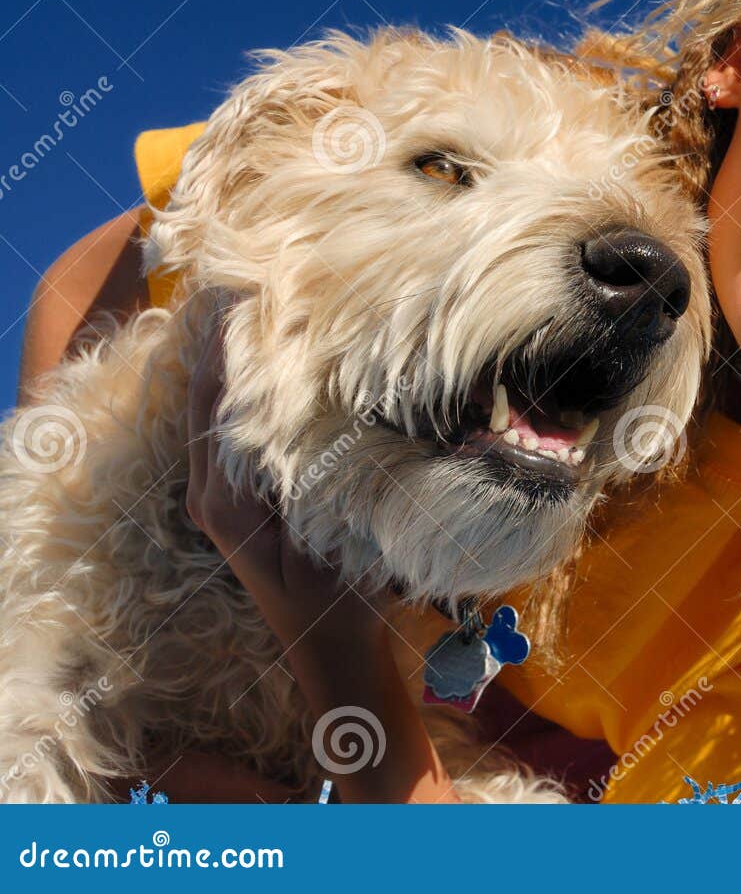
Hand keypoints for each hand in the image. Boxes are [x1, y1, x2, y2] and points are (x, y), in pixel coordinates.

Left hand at [184, 290, 381, 652]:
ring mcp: (215, 499)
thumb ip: (309, 481)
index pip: (217, 409)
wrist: (329, 647)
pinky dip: (237, 397)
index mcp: (225, 500)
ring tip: (251, 317)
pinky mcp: (230, 502)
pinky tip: (263, 371)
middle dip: (223, 349)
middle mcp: (207, 494)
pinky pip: (224, 436)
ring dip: (229, 369)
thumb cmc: (335, 598)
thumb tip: (307, 415)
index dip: (229, 355)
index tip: (246, 305)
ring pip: (211, 418)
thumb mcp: (325, 537)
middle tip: (248, 293)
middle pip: (204, 404)